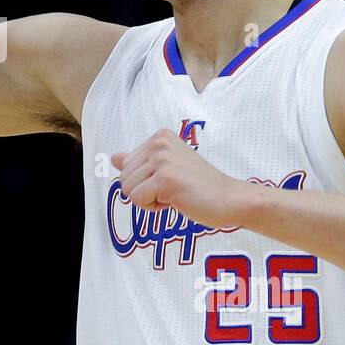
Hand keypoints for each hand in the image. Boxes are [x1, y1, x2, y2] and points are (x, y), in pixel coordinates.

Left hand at [111, 129, 246, 228]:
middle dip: (144, 191)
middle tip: (173, 189)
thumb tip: (114, 157)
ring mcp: (162, 160)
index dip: (145, 180)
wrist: (230, 198)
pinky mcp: (165, 179)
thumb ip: (140, 161)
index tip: (170, 180)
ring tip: (175, 193)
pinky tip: (177, 200)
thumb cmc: (200, 186)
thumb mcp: (167, 167)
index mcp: (160, 137)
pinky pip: (138, 200)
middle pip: (123, 178)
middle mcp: (159, 143)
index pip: (126, 165)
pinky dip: (154, 208)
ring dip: (149, 200)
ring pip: (128, 190)